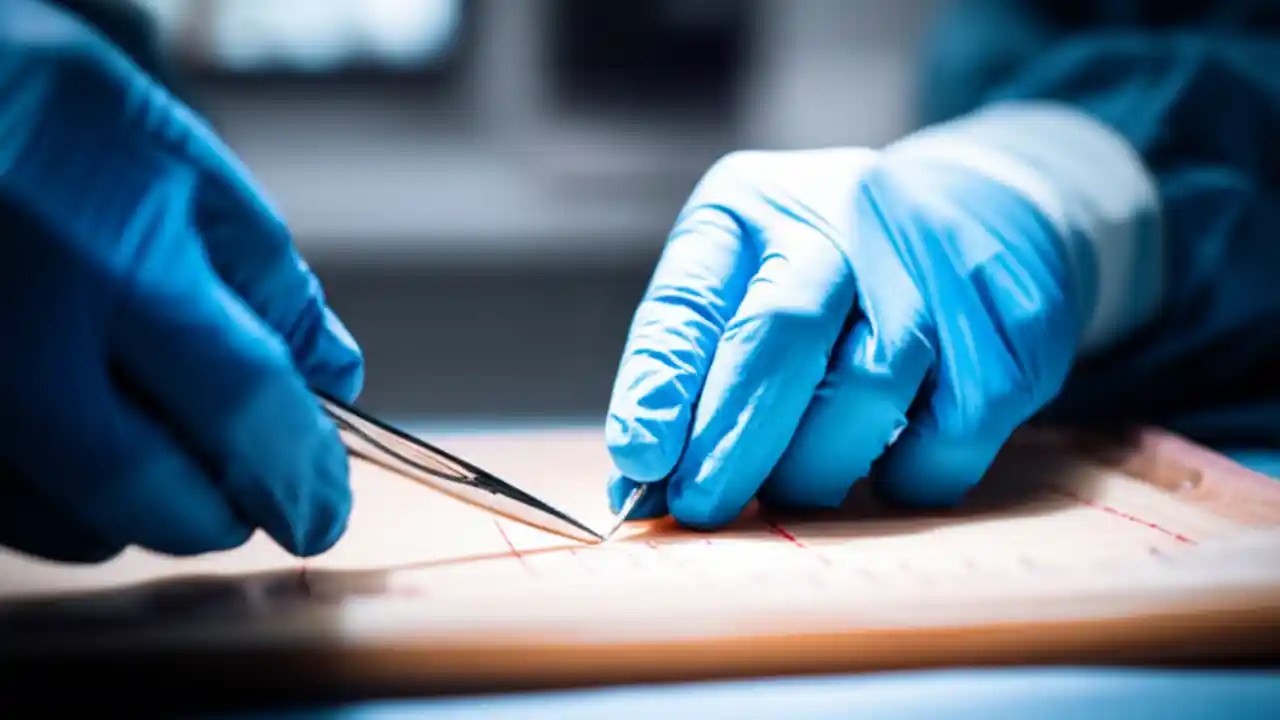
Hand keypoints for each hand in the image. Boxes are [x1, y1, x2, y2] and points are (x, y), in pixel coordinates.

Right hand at [0, 0, 362, 560]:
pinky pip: (11, 511)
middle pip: (152, 497)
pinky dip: (69, 500)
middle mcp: (18, 340)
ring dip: (148, 505)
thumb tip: (332, 383)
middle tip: (256, 479)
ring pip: (75, 525)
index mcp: (111, 257)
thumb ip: (268, 283)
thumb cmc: (52, 118)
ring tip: (162, 431)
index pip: (240, 408)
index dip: (302, 473)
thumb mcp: (184, 168)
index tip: (323, 504)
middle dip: (228, 507)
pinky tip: (90, 432)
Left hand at [606, 144, 1084, 526]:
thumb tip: (643, 480)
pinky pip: (948, 434)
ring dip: (813, 467)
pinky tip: (885, 471)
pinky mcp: (1009, 326)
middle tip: (702, 508)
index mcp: (753, 203)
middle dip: (732, 441)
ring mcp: (936, 266)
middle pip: (780, 335)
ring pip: (865, 388)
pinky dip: (906, 477)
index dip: (658, 386)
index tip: (640, 460)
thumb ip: (696, 366)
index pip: (690, 299)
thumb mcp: (747, 275)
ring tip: (793, 488)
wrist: (992, 206)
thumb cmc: (835, 263)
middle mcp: (844, 215)